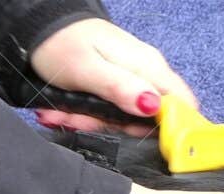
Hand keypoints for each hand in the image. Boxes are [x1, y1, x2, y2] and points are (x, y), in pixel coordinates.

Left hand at [30, 18, 197, 134]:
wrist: (41, 27)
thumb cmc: (61, 43)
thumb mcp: (88, 69)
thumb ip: (121, 88)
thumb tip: (152, 106)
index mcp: (147, 66)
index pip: (181, 104)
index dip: (167, 130)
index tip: (133, 136)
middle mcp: (145, 72)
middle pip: (149, 120)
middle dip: (115, 129)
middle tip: (82, 120)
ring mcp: (131, 79)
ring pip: (125, 119)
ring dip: (94, 123)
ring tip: (67, 113)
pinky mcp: (116, 85)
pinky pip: (110, 112)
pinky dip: (88, 116)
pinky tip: (68, 111)